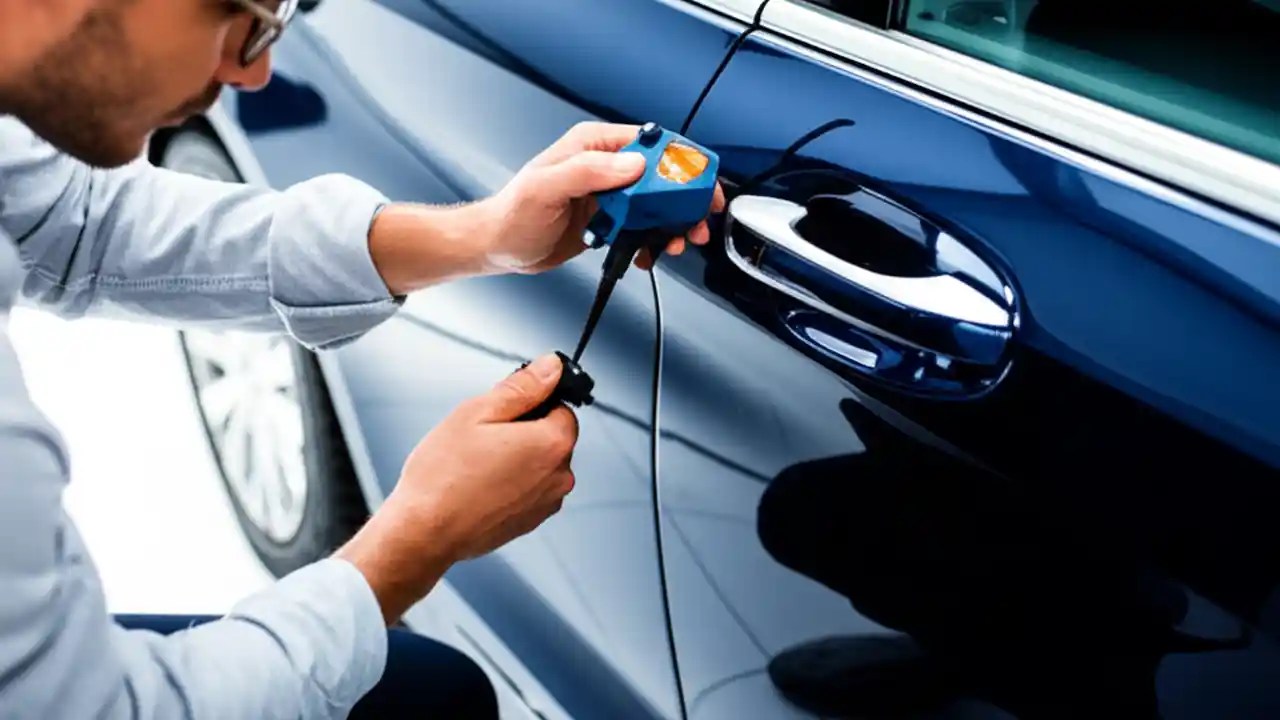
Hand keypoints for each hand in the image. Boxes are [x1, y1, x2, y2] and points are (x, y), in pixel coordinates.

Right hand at [336, 353, 577, 622]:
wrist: (423, 532)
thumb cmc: (443, 475)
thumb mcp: (479, 412)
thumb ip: (523, 387)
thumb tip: (552, 367)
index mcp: (552, 444)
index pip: (562, 407)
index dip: (531, 403)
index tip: (503, 411)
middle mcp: (559, 476)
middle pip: (552, 436)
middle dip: (524, 431)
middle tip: (482, 438)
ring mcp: (546, 503)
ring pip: (540, 464)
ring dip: (517, 458)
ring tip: (477, 464)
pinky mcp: (531, 521)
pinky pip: (529, 489)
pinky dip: (511, 483)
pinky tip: (480, 485)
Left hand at [479, 121, 726, 273]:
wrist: (499, 247)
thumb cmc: (512, 215)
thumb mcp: (545, 188)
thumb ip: (587, 171)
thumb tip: (630, 164)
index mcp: (593, 146)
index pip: (650, 143)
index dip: (680, 163)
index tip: (696, 186)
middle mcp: (605, 166)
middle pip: (662, 175)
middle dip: (685, 199)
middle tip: (696, 221)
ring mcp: (610, 194)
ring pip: (658, 203)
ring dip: (673, 223)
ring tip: (678, 241)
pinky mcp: (610, 219)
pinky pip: (644, 226)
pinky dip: (654, 240)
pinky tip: (651, 253)